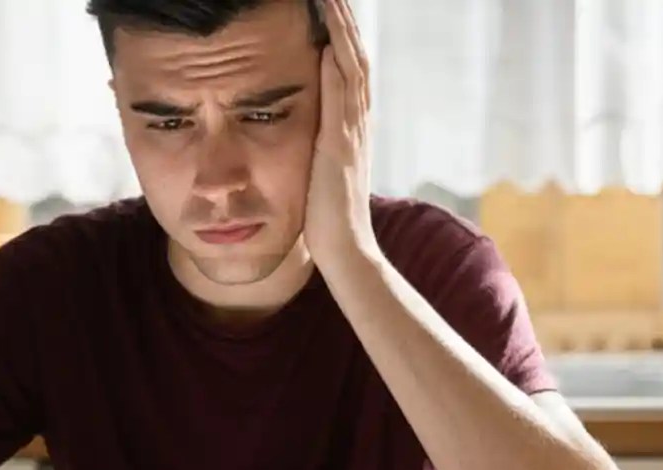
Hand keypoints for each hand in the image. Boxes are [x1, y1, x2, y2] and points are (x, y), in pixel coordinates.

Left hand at [303, 0, 376, 269]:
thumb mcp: (318, 172)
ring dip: (342, 29)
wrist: (344, 252)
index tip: (327, 6)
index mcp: (351, 127)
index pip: (348, 68)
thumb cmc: (326, 220)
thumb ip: (317, 148)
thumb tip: (305, 131)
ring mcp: (352, 131)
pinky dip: (336, 61)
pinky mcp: (341, 144)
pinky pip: (342, 92)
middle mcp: (357, 122)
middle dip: (344, 19)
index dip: (341, 35)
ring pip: (353, 65)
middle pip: (355, 55)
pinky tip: (325, 38)